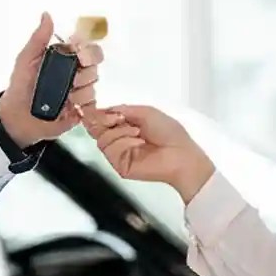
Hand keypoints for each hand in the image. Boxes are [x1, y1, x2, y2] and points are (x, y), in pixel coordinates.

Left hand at [0, 12, 104, 146]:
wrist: (16, 118)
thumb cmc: (20, 86)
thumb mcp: (26, 60)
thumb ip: (39, 38)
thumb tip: (46, 15)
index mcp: (63, 59)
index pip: (86, 47)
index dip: (87, 49)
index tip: (79, 54)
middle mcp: (74, 74)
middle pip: (94, 65)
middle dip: (85, 71)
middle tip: (71, 78)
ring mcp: (78, 92)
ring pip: (93, 85)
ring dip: (79, 90)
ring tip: (63, 96)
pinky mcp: (80, 110)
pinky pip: (92, 104)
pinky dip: (83, 105)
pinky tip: (70, 107)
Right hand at [84, 104, 215, 202]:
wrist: (180, 153)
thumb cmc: (169, 132)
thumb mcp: (146, 112)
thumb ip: (123, 109)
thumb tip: (104, 110)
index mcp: (126, 126)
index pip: (102, 120)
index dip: (98, 114)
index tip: (102, 111)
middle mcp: (119, 140)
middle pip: (96, 130)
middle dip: (104, 121)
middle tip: (117, 118)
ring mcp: (119, 154)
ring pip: (101, 139)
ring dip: (119, 132)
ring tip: (137, 132)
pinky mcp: (120, 166)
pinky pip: (110, 150)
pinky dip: (123, 142)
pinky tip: (137, 142)